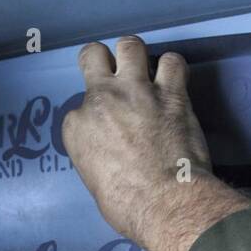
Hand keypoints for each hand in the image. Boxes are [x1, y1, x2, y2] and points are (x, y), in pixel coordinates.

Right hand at [60, 35, 250, 250]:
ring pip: (131, 45)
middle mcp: (102, 98)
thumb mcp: (93, 179)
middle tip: (115, 73)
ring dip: (137, 55)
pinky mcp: (172, 92)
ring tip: (146, 71)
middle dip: (102, 60)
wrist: (164, 202)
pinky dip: (173, 69)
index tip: (106, 130)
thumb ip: (98, 153)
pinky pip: (173, 61)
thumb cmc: (125, 205)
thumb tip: (114, 150)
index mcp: (76, 126)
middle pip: (94, 55)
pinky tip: (174, 81)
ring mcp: (137, 90)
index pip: (79, 109)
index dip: (94, 116)